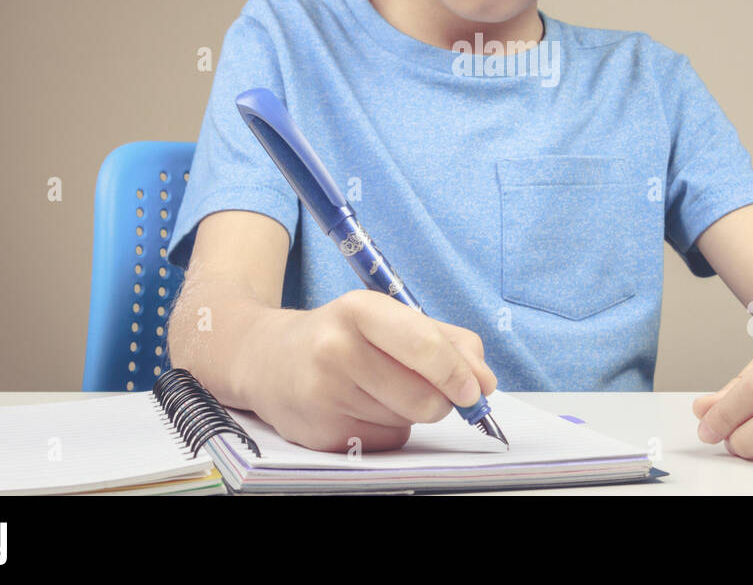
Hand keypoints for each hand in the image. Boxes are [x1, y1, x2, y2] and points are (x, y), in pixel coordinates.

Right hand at [242, 289, 497, 452]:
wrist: (268, 358)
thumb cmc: (343, 335)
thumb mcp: (391, 319)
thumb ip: (448, 341)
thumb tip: (485, 382)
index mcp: (359, 310)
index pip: (423, 345)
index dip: (457, 373)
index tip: (476, 390)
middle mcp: (335, 349)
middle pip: (423, 397)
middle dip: (440, 399)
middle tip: (425, 386)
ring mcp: (323, 394)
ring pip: (407, 422)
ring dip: (409, 412)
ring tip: (378, 388)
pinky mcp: (320, 433)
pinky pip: (385, 442)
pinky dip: (386, 429)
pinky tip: (359, 408)